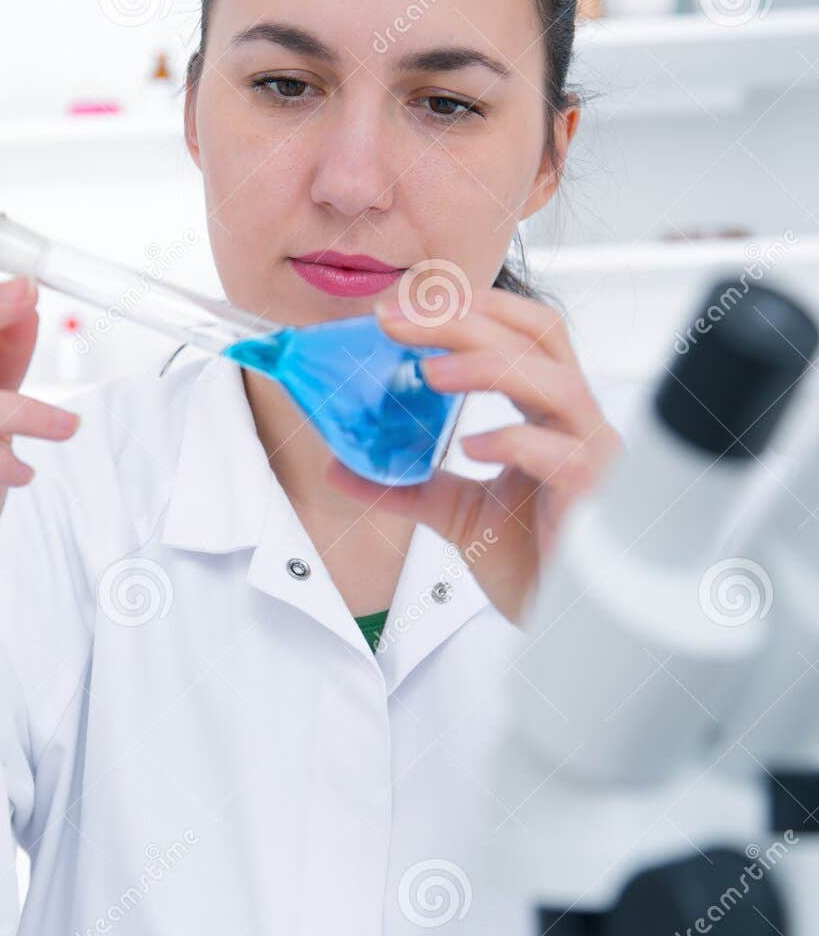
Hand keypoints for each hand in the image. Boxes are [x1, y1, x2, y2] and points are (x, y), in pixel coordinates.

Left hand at [326, 287, 622, 623]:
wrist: (565, 626)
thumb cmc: (534, 563)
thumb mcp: (457, 513)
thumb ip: (406, 485)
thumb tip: (339, 467)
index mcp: (552, 412)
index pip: (521, 332)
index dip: (464, 309)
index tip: (396, 312)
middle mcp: (580, 421)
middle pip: (537, 335)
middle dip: (464, 318)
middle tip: (394, 321)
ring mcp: (595, 455)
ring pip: (557, 382)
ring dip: (489, 365)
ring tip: (430, 372)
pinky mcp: (597, 497)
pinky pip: (562, 454)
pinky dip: (513, 441)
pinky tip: (469, 447)